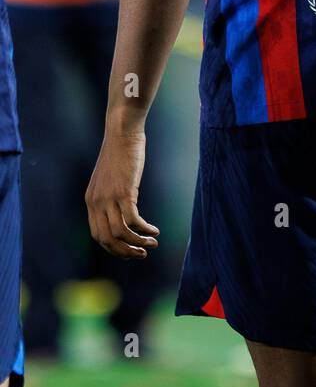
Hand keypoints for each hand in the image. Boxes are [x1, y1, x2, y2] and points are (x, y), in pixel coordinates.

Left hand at [86, 129, 159, 259]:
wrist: (122, 132)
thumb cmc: (120, 153)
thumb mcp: (110, 178)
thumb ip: (112, 196)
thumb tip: (125, 213)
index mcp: (91, 201)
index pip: (97, 235)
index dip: (114, 248)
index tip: (130, 250)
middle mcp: (96, 202)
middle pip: (107, 240)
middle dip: (126, 251)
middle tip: (142, 254)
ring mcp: (109, 197)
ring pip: (120, 233)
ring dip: (138, 243)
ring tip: (153, 242)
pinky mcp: (124, 192)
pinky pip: (133, 220)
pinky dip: (144, 229)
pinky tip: (154, 229)